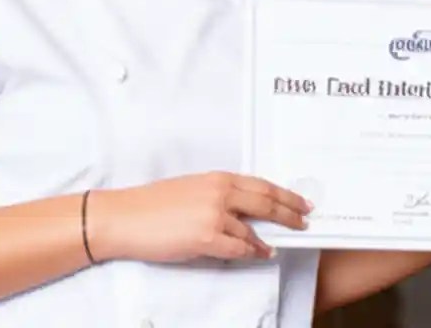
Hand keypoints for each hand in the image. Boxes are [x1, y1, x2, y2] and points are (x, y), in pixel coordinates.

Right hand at [87, 172, 311, 263]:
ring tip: (279, 243)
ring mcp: (215, 215)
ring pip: (253, 229)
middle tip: (305, 220)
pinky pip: (239, 248)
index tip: (300, 200)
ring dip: (268, 238)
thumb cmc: (152, 205)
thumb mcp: (190, 189)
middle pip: (267, 203)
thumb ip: (217, 195)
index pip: (261, 185)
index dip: (284, 194)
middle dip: (290, 212)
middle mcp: (220, 193)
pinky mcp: (207, 238)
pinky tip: (260, 252)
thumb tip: (240, 209)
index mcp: (216, 178)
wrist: (125, 217)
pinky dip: (252, 251)